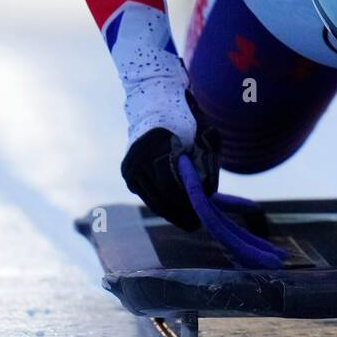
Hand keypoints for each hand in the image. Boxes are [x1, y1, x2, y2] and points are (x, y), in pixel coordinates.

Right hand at [119, 92, 221, 230]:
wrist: (156, 110)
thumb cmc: (186, 124)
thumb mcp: (203, 137)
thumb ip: (209, 161)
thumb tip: (209, 193)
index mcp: (156, 145)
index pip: (168, 183)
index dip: (185, 201)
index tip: (200, 213)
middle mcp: (138, 157)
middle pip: (159, 196)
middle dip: (179, 214)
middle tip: (195, 225)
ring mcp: (130, 166)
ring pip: (152, 199)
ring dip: (170, 213)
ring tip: (188, 222)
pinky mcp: (127, 173)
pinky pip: (146, 195)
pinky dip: (161, 204)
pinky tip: (176, 212)